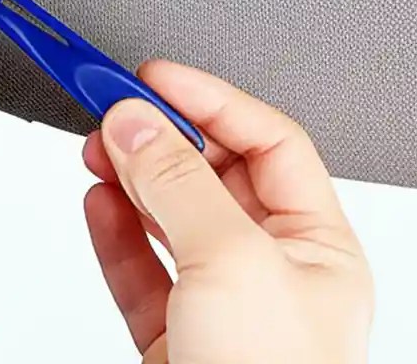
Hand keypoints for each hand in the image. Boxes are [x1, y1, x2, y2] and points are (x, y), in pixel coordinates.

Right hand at [82, 61, 372, 363]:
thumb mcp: (233, 263)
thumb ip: (181, 186)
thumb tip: (139, 125)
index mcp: (318, 246)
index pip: (268, 143)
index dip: (210, 101)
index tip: (155, 77)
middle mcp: (274, 271)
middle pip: (213, 175)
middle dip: (163, 136)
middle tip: (117, 109)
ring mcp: (223, 305)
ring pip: (172, 220)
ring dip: (132, 179)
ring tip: (98, 148)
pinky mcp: (177, 337)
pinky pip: (143, 269)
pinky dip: (116, 232)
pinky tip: (99, 201)